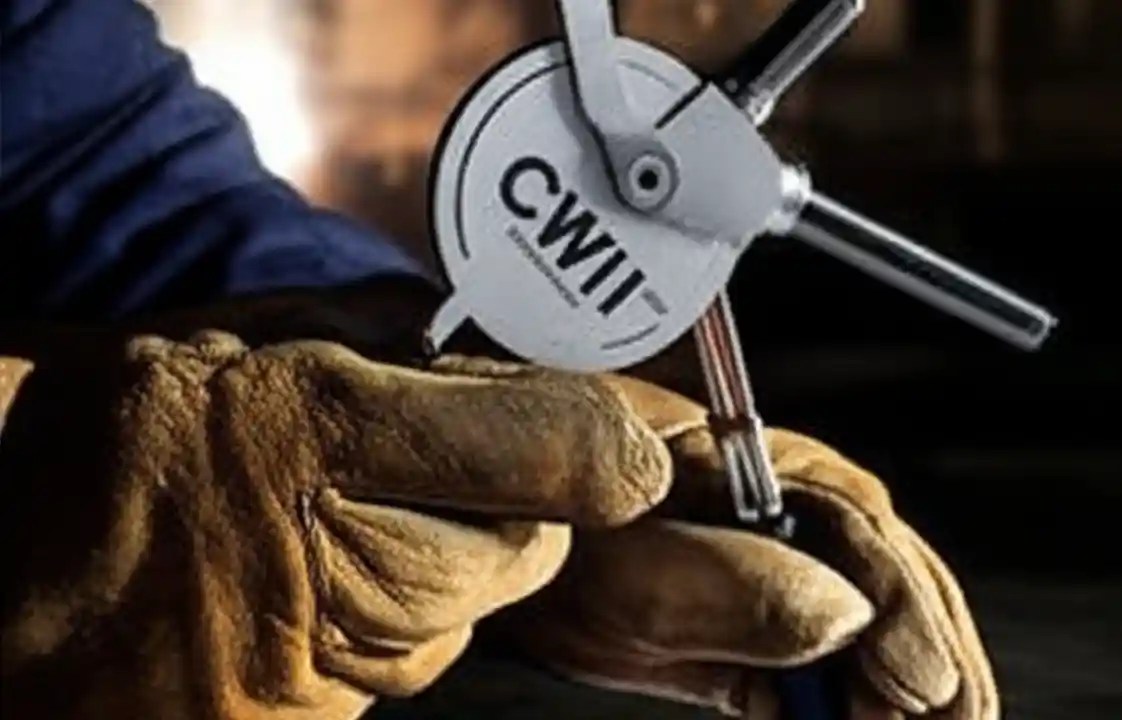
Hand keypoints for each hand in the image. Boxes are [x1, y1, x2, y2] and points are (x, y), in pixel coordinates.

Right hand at [0, 289, 672, 719]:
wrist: (10, 601)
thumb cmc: (113, 454)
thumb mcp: (238, 338)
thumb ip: (386, 334)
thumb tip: (516, 358)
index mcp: (311, 428)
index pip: (556, 446)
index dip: (610, 443)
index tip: (627, 446)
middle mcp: (343, 555)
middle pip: (537, 536)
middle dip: (520, 495)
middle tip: (439, 455)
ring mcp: (343, 660)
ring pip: (486, 597)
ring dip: (461, 552)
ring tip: (351, 514)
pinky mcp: (339, 719)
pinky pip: (428, 652)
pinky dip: (410, 612)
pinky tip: (326, 578)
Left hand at [498, 375, 997, 719]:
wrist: (505, 544)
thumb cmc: (549, 531)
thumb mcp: (625, 567)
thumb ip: (730, 585)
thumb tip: (846, 614)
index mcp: (760, 469)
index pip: (863, 532)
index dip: (904, 610)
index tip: (921, 683)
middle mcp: (787, 508)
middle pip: (892, 580)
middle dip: (930, 661)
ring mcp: (781, 561)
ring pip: (874, 626)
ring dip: (905, 690)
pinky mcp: (765, 616)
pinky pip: (829, 661)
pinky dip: (852, 703)